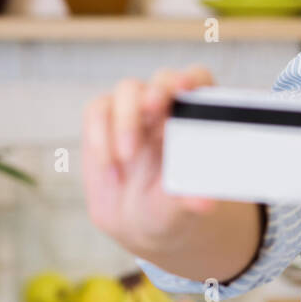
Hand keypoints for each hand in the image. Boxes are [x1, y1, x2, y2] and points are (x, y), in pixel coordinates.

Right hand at [82, 65, 220, 257]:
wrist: (138, 222)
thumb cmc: (171, 206)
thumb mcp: (181, 207)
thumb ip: (190, 199)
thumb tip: (204, 202)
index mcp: (196, 119)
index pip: (199, 80)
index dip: (193, 79)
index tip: (186, 88)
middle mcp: (166, 109)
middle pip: (164, 79)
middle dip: (159, 90)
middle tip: (153, 106)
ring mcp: (134, 112)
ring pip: (128, 90)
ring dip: (126, 119)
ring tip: (127, 157)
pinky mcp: (104, 122)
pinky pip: (97, 111)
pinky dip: (99, 136)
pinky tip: (111, 169)